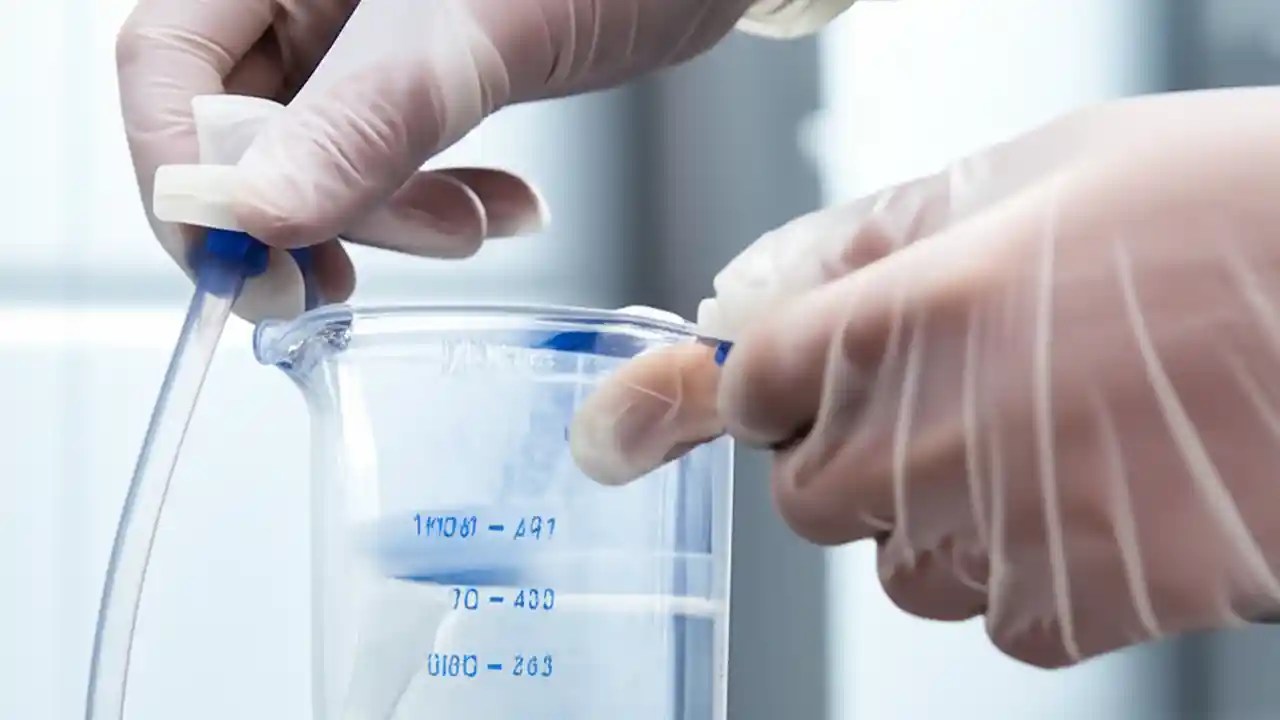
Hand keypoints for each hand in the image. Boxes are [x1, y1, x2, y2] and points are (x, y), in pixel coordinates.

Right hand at [118, 0, 757, 317]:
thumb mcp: (483, 28)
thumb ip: (370, 118)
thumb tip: (258, 213)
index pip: (163, 63)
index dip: (185, 175)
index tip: (249, 267)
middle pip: (231, 123)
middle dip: (305, 214)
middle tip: (361, 272)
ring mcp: (358, 34)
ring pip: (311, 157)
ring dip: (383, 218)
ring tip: (475, 225)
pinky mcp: (414, 76)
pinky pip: (384, 159)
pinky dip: (433, 202)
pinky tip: (507, 208)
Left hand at [572, 87, 1279, 666]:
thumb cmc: (1231, 206)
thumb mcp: (1042, 169)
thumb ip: (885, 234)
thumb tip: (786, 279)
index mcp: (907, 312)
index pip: (753, 387)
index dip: (771, 387)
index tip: (792, 387)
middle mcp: (936, 435)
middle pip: (807, 497)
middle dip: (847, 461)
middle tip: (935, 411)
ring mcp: (1012, 531)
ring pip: (903, 572)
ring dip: (941, 527)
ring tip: (1040, 451)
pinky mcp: (1096, 603)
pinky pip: (1005, 622)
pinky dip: (1034, 578)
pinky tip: (1101, 502)